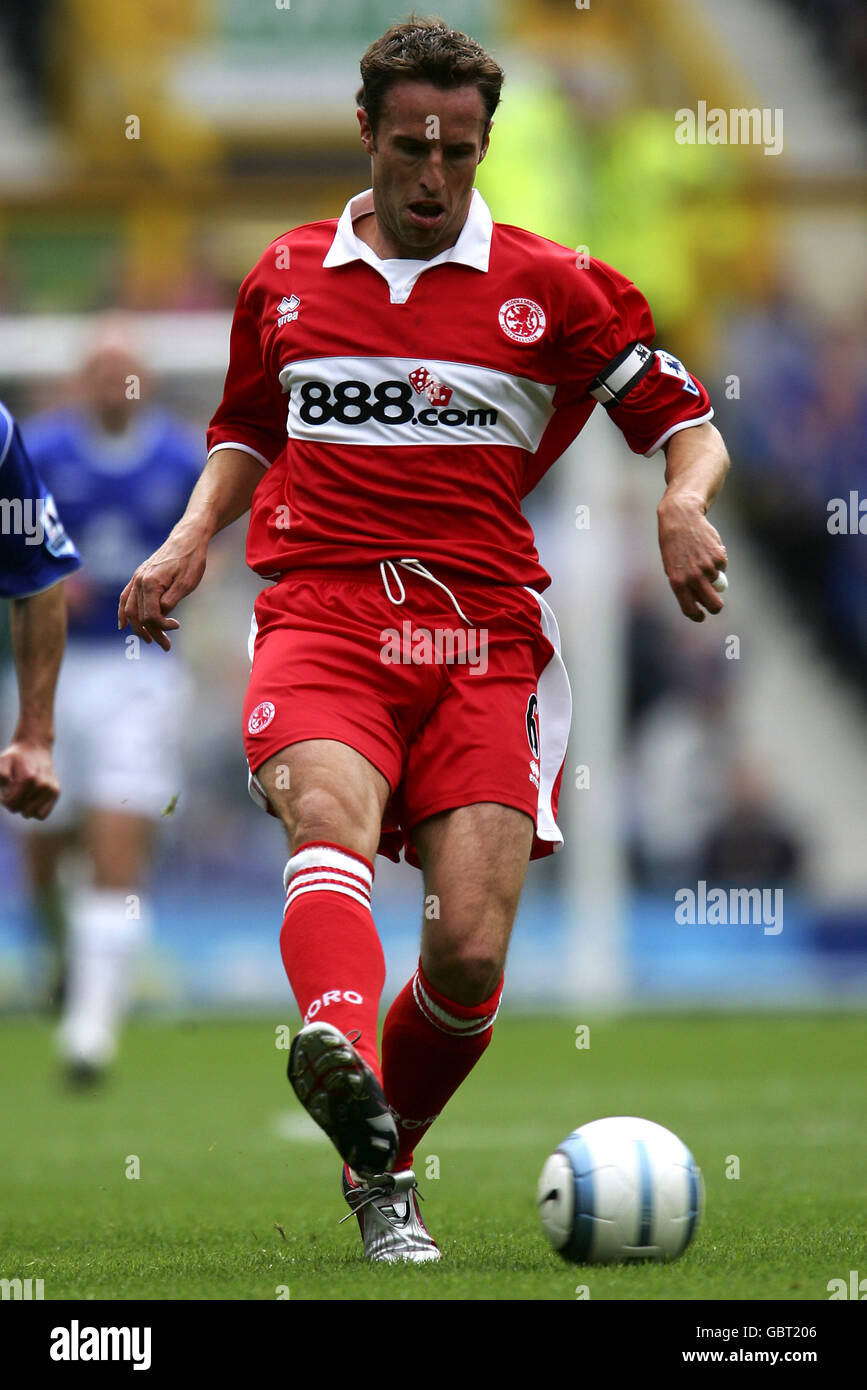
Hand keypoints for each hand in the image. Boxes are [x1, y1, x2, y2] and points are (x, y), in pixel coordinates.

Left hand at [0, 739, 59, 819]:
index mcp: (28, 778)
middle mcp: (43, 785)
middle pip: (21, 810)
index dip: (4, 801)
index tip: (5, 791)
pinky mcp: (56, 792)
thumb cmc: (16, 758)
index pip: (12, 804)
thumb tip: (7, 792)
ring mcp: (51, 789)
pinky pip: (42, 815)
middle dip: (14, 804)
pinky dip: (35, 810)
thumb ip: (1, 775)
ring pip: (32, 814)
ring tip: (23, 794)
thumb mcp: (2, 762)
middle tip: (13, 792)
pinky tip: (31, 799)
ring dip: (24, 807)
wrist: (36, 748)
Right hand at [118, 526, 207, 650]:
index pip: (150, 615)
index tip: (177, 625)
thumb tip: (160, 616)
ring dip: (139, 627)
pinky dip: (123, 612)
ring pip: (130, 609)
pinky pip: (125, 597)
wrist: (188, 539)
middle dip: (152, 633)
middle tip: (166, 646)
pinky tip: (123, 624)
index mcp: (150, 583)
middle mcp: (139, 580)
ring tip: (149, 640)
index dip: (162, 626)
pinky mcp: (139, 576)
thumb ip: (170, 602)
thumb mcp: (186, 584)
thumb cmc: (190, 560)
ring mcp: (137, 578)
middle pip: (139, 615)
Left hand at [657, 494, 727, 622]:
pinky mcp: (718, 556)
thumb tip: (700, 600)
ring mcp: (707, 567)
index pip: (690, 609)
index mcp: (677, 582)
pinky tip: (706, 547)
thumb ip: (684, 583)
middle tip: (715, 603)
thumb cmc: (673, 543)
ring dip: (712, 574)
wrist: (681, 517)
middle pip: (713, 604)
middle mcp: (693, 577)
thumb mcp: (672, 565)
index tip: (701, 616)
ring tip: (700, 556)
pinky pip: (722, 566)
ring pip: (717, 582)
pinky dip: (717, 560)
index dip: (697, 616)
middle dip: (716, 607)